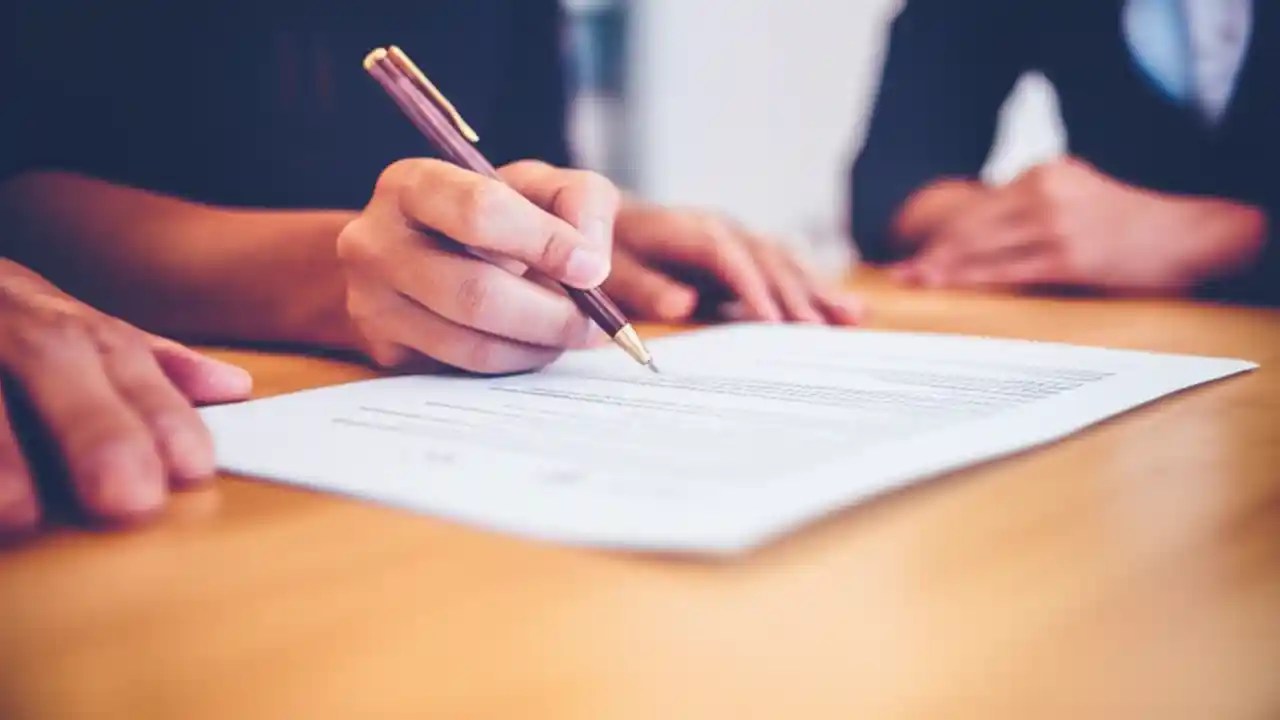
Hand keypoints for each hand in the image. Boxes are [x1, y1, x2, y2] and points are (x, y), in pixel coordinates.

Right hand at [0, 260, 252, 536]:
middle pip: (50, 355)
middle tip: (129, 499)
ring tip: (19, 515)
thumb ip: (141, 359)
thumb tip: (232, 386)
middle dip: (91, 426)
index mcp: (49, 311)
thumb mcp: (64, 322)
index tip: (194, 465)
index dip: (156, 406)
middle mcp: (1, 312)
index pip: (115, 351)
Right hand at [338, 159, 619, 373]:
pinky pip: (463, 370)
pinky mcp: (383, 351)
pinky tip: (533, 344)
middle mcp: (375, 241)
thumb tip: (591, 262)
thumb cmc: (490, 215)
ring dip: (538, 346)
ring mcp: (371, 302)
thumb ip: (578, 202)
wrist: (416, 253)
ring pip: (472, 343)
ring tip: (570, 334)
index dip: (546, 243)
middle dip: (551, 314)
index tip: (593, 270)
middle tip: (594, 325)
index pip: (480, 211)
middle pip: (476, 292)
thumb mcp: (537, 186)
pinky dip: (513, 363)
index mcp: (412, 184)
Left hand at [604, 204, 863, 324]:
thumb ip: (643, 285)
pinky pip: (786, 270)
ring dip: (816, 289)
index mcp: (683, 228)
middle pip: (764, 256)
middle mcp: (719, 228)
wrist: (605, 220)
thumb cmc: (606, 250)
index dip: (750, 283)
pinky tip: (846, 312)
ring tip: (849, 317)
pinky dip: (815, 290)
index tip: (771, 320)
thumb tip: (682, 305)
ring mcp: (738, 239)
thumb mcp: (612, 269)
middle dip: (793, 292)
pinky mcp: (747, 255)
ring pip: (784, 261)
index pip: (723, 252)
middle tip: (818, 330)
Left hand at [892, 158, 1266, 292]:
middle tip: (902, 272)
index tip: (917, 250)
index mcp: (1045, 172)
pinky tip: (948, 287)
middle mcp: (1045, 190)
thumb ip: (1038, 208)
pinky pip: (1006, 271)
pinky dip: (971, 279)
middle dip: (933, 250)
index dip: (944, 230)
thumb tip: (990, 238)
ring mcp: (1056, 223)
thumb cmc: (1132, 225)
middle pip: (972, 225)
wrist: (1190, 234)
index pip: (981, 206)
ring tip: (915, 282)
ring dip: (942, 266)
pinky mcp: (1068, 257)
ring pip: (982, 247)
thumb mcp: (1081, 196)